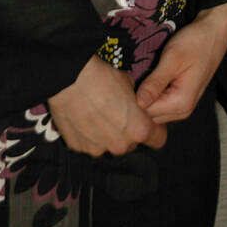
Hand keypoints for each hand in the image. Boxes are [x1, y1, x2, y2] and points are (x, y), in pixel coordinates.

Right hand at [47, 54, 166, 156]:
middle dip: (128, 131)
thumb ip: (136, 101)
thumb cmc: (102, 77)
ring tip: (96, 113)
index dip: (155, 129)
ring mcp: (97, 149)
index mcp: (139, 129)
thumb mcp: (129, 83)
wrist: (68, 79)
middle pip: (131, 143)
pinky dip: (88, 134)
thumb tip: (134, 103)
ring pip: (108, 144)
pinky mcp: (78, 147)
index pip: (158, 140)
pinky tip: (83, 116)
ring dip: (106, 134)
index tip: (149, 122)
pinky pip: (89, 143)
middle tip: (117, 113)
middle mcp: (120, 145)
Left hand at [135, 0, 226, 123]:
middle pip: (149, 116)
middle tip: (126, 79)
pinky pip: (160, 104)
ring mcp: (182, 105)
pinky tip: (146, 80)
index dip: (131, 100)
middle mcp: (182, 110)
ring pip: (153, 111)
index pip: (146, 113)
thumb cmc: (195, 42)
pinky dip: (150, 95)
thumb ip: (155, 83)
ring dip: (143, 98)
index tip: (123, 83)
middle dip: (136, 101)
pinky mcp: (180, 98)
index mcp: (181, 104)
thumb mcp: (172, 59)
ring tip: (136, 78)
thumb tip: (137, 104)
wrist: (214, 32)